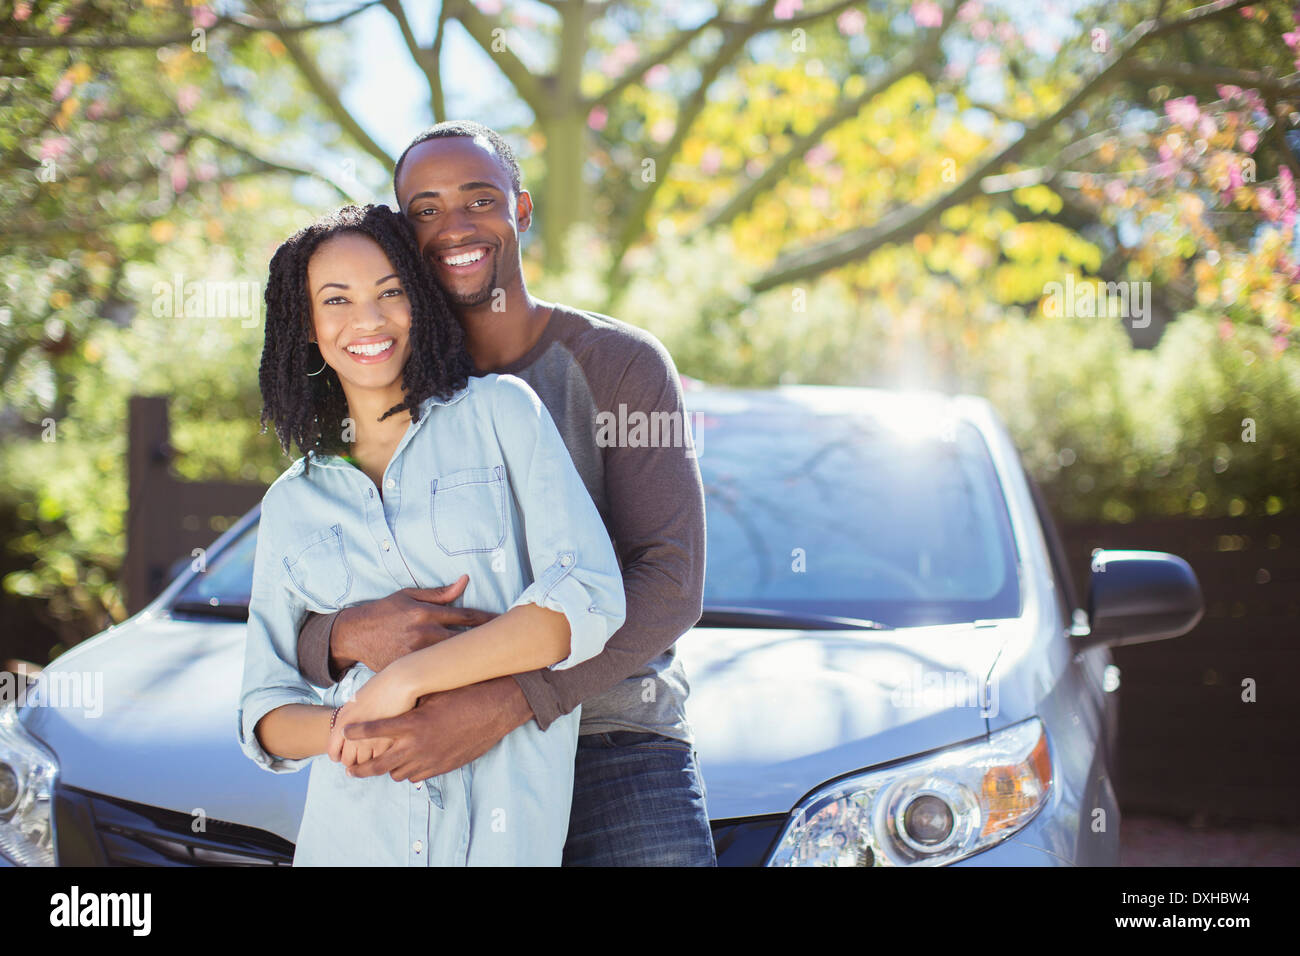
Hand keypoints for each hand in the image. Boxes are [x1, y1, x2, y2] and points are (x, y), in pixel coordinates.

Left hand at [327, 668, 416, 767]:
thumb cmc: (379, 688)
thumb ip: (347, 719)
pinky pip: (381, 760)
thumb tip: (344, 733)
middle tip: (360, 757)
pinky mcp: (387, 743)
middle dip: (353, 761)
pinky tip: (387, 751)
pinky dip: (383, 759)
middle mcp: (353, 734)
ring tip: (375, 755)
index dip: (338, 756)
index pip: (333, 752)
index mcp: (342, 723)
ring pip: (365, 763)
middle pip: (348, 761)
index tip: (344, 755)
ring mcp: (369, 740)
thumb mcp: (355, 701)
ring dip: (368, 762)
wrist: (399, 682)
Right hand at [331, 575, 497, 677]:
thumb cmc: (383, 611)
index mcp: (426, 612)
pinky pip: (436, 674)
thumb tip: (465, 581)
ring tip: (499, 665)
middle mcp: (424, 633)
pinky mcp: (409, 670)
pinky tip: (471, 680)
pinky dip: (453, 676)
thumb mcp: (408, 595)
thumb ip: (439, 593)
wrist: (354, 635)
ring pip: (454, 661)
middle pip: (466, 641)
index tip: (507, 624)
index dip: (490, 621)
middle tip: (513, 647)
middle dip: (488, 644)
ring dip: (475, 662)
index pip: (467, 617)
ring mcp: (417, 654)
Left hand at [343, 676, 532, 781]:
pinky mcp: (443, 767)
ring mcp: (431, 760)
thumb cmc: (465, 693)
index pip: (374, 731)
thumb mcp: (433, 692)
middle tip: (349, 768)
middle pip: (379, 765)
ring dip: (386, 768)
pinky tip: (406, 764)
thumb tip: (389, 698)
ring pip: (397, 773)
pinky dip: (407, 771)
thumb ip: (410, 702)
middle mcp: (418, 745)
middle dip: (360, 768)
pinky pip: (417, 777)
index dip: (355, 732)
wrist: (496, 708)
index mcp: (413, 723)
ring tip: (379, 763)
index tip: (345, 732)